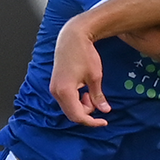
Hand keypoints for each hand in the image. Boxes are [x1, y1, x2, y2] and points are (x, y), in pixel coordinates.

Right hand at [50, 12, 109, 127]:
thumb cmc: (84, 54)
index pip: (78, 116)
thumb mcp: (95, 77)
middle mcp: (56, 92)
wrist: (72, 37)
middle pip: (72, 114)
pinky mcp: (55, 84)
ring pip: (69, 107)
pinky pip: (66, 99)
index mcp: (65, 91)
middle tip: (97, 101)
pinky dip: (76, 100)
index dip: (92, 122)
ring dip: (81, 106)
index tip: (104, 122)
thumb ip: (98, 96)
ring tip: (90, 92)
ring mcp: (54, 88)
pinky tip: (83, 90)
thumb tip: (105, 111)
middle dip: (87, 113)